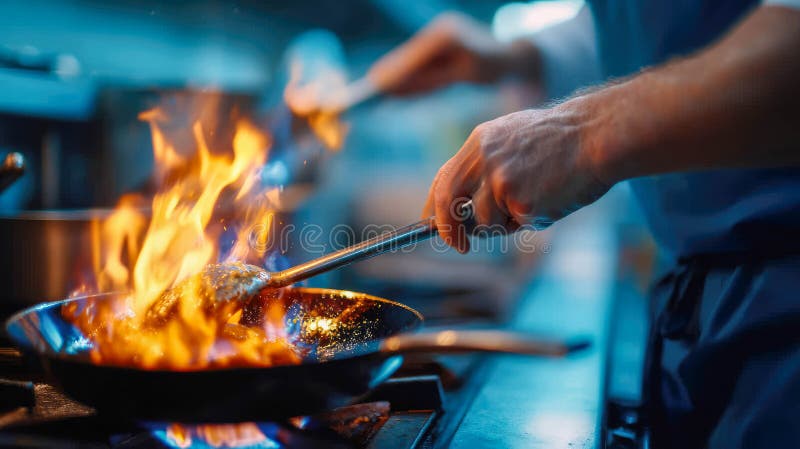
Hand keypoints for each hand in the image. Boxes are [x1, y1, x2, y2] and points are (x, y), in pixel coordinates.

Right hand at [368, 12, 536, 94]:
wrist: (511, 56)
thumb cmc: (491, 66)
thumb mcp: (463, 74)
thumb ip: (433, 79)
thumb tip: (401, 86)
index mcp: (446, 34)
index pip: (414, 56)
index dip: (394, 70)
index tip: (376, 82)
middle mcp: (440, 30)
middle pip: (410, 57)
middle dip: (391, 73)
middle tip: (370, 87)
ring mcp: (439, 35)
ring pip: (414, 61)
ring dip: (398, 76)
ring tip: (378, 91)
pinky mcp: (440, 43)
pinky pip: (422, 63)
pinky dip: (411, 76)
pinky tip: (397, 88)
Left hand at [422, 101, 609, 252]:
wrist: (599, 135)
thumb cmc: (563, 141)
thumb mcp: (514, 137)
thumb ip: (486, 165)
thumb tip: (465, 209)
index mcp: (479, 142)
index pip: (443, 178)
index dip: (434, 205)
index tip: (431, 224)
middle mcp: (484, 160)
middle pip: (449, 203)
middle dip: (450, 231)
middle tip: (460, 246)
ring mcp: (501, 181)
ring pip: (487, 221)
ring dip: (508, 223)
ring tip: (539, 197)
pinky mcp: (521, 201)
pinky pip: (518, 225)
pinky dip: (534, 221)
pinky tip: (553, 197)